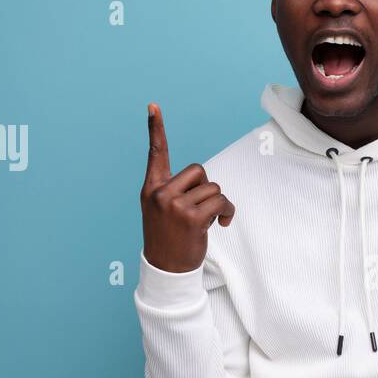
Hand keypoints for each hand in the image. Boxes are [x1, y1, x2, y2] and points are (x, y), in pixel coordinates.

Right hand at [140, 103, 235, 272]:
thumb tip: (202, 181)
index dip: (156, 129)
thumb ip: (173, 191)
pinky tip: (221, 224)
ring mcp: (174, 205)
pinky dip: (227, 211)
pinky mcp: (192, 217)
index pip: (156, 153)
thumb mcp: (161, 211)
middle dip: (206, 188)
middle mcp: (160, 193)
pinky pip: (220, 201)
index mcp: (151, 189)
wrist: (167, 270)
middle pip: (198, 170)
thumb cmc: (169, 238)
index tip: (153, 106)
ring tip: (210, 220)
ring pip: (213, 187)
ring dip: (218, 203)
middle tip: (201, 209)